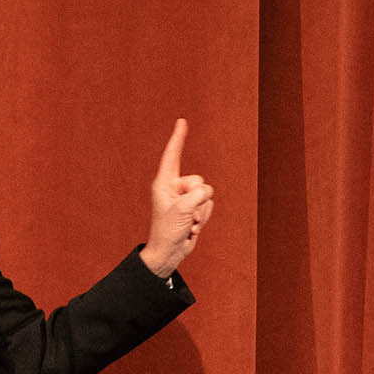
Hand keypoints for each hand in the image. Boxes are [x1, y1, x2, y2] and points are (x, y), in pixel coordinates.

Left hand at [139, 118, 214, 277]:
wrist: (169, 252)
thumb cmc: (168, 231)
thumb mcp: (182, 210)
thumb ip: (197, 195)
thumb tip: (206, 193)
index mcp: (164, 183)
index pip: (173, 155)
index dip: (178, 138)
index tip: (182, 121)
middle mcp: (175, 188)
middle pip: (199, 181)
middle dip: (197, 199)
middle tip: (184, 215)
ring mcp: (185, 198)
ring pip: (207, 195)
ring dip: (200, 212)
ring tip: (186, 223)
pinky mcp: (193, 208)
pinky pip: (209, 205)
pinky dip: (203, 218)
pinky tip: (190, 227)